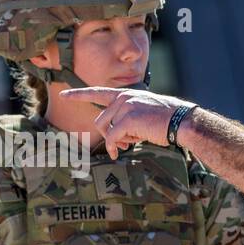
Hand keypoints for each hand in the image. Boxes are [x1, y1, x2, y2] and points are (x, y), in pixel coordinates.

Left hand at [60, 87, 193, 158]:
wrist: (180, 120)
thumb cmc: (164, 120)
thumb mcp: (142, 112)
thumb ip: (124, 118)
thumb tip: (112, 139)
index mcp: (125, 94)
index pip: (97, 92)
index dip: (78, 95)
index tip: (63, 95)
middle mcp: (123, 97)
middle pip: (100, 120)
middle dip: (107, 136)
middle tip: (122, 145)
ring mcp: (125, 107)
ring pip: (105, 129)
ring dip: (114, 142)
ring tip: (129, 144)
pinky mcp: (128, 119)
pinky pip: (111, 138)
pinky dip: (113, 147)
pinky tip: (120, 152)